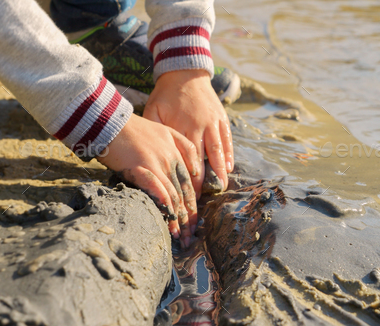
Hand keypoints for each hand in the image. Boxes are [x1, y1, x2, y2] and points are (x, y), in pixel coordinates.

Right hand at [96, 114, 198, 246]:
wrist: (108, 119)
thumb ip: (181, 148)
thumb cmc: (129, 128)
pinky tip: (168, 222)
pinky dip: (166, 208)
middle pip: (185, 192)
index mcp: (177, 150)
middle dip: (188, 218)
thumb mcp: (162, 130)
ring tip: (181, 237)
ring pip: (174, 195)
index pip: (190, 183)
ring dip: (178, 219)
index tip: (193, 223)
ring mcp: (158, 162)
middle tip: (191, 238)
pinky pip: (159, 192)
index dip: (192, 205)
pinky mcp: (143, 167)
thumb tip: (192, 171)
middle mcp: (171, 157)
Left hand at [143, 69, 233, 198]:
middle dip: (204, 180)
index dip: (188, 178)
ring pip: (219, 150)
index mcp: (184, 126)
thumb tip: (151, 153)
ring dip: (220, 170)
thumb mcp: (154, 109)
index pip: (187, 159)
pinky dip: (228, 154)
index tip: (187, 193)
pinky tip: (229, 167)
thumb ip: (155, 130)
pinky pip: (227, 139)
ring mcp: (213, 122)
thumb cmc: (166, 94)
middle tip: (202, 198)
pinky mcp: (222, 118)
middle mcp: (201, 126)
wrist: (185, 72)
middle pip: (204, 159)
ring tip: (222, 186)